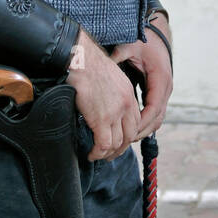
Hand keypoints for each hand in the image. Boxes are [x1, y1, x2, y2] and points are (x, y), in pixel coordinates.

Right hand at [66, 29, 141, 160]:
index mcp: (129, 95)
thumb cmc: (89, 65)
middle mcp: (126, 105)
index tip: (119, 140)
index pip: (136, 122)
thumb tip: (105, 105)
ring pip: (117, 143)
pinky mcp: (101, 119)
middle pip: (129, 136)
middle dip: (120, 149)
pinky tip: (92, 154)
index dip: (128, 135)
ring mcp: (115, 113)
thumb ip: (112, 94)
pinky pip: (103, 144)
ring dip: (108, 153)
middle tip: (110, 154)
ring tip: (99, 156)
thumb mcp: (110, 78)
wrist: (81, 61)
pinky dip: (98, 153)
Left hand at [109, 12, 172, 140]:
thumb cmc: (144, 41)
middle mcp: (166, 88)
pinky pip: (155, 113)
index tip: (126, 131)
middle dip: (140, 131)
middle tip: (122, 141)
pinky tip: (132, 129)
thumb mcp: (129, 46)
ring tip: (125, 140)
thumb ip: (117, 56)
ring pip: (158, 119)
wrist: (157, 36)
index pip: (153, 108)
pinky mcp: (160, 93)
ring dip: (143, 130)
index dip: (141, 122)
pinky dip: (146, 123)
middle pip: (157, 118)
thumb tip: (103, 65)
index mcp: (161, 79)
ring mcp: (165, 92)